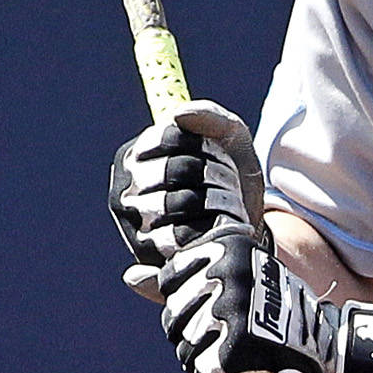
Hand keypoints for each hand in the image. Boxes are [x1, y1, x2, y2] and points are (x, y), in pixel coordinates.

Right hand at [107, 99, 262, 300]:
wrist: (246, 229)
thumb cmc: (233, 178)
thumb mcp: (232, 140)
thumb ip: (212, 117)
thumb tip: (179, 115)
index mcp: (137, 155)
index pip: (167, 137)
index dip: (201, 145)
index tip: (215, 154)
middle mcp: (125, 189)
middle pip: (173, 170)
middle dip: (210, 175)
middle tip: (221, 186)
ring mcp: (133, 224)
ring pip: (177, 203)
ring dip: (213, 204)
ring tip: (220, 208)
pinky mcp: (148, 257)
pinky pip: (179, 240)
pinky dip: (205, 233)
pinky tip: (212, 232)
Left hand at [160, 222, 372, 372]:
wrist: (335, 345)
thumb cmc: (286, 315)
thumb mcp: (237, 285)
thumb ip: (186, 282)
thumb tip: (129, 276)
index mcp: (222, 249)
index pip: (170, 284)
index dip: (191, 306)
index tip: (221, 312)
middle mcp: (222, 273)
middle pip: (174, 319)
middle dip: (197, 339)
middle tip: (233, 343)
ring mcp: (228, 309)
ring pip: (188, 348)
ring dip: (208, 362)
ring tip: (240, 359)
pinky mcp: (234, 346)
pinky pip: (206, 372)